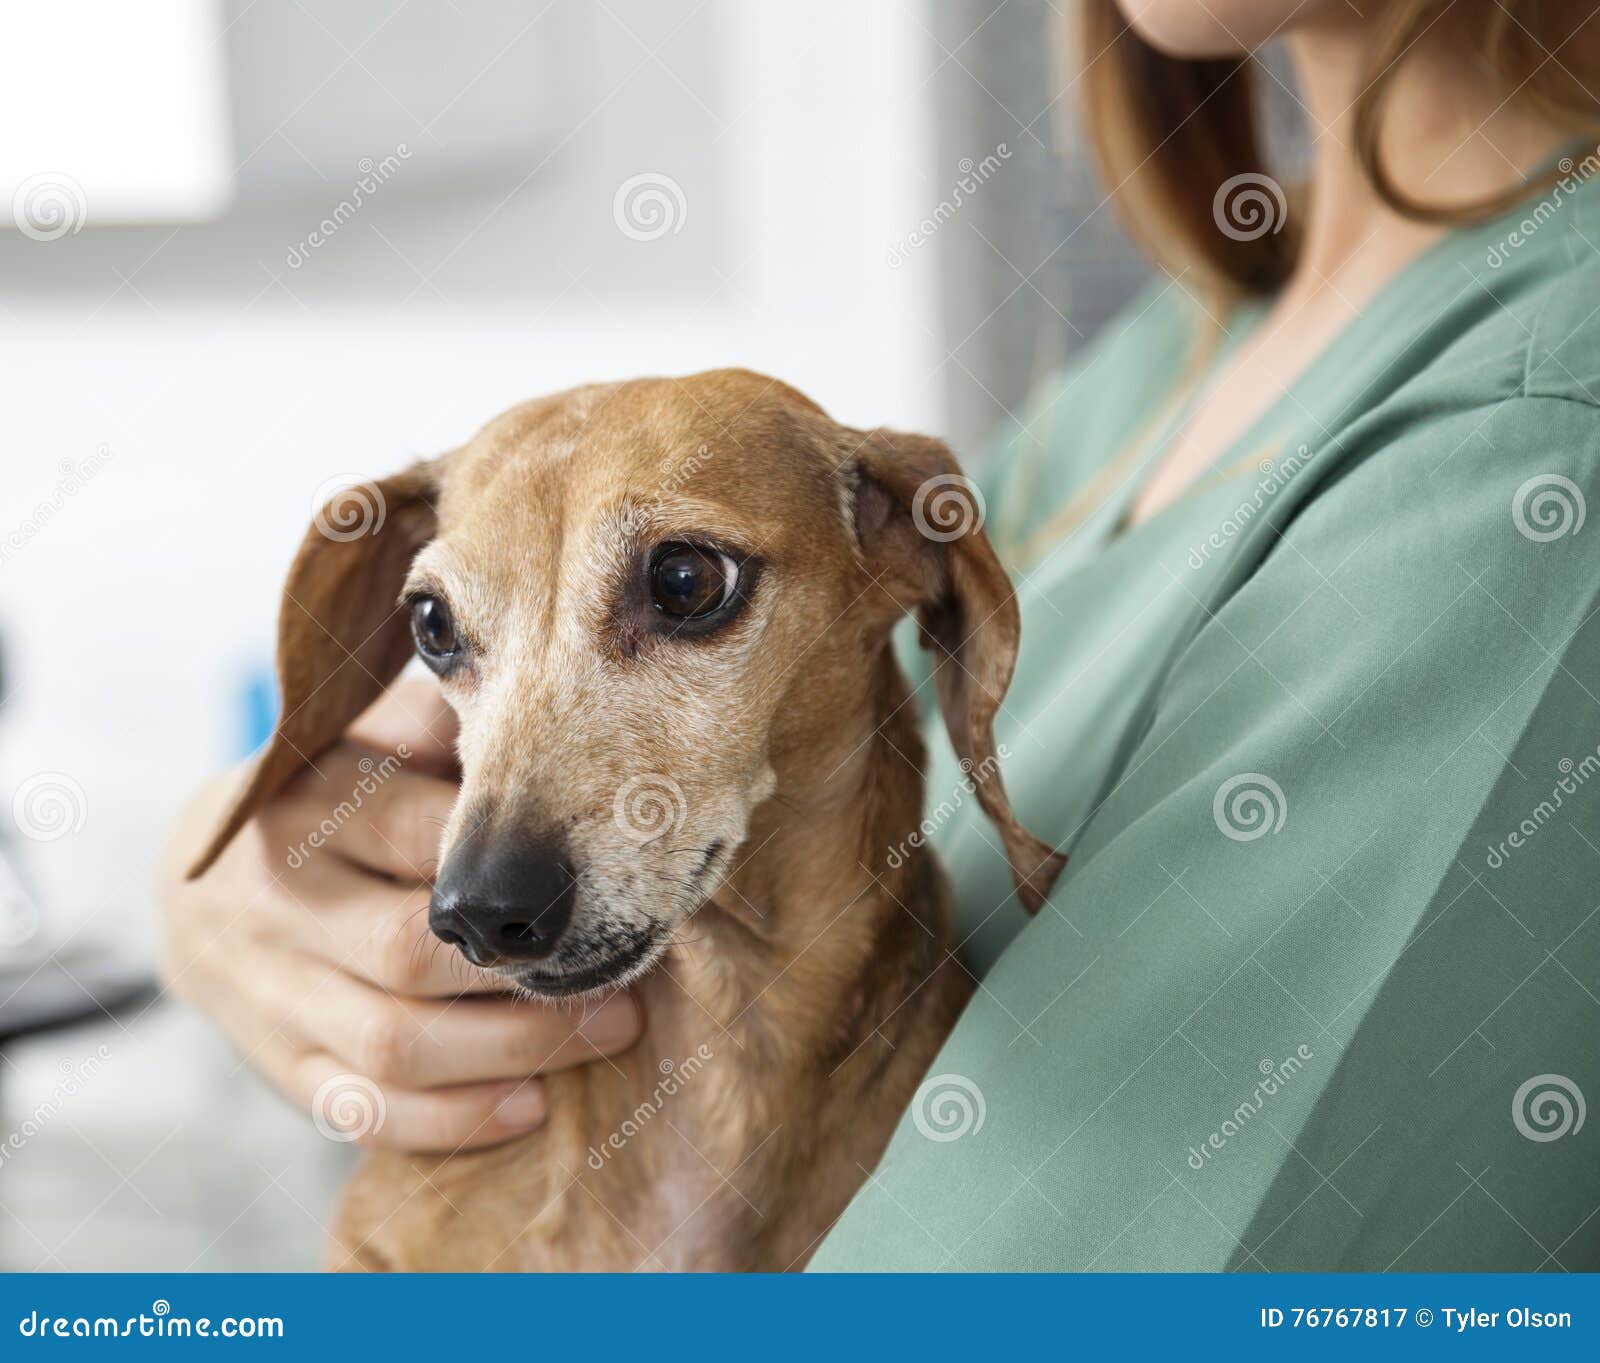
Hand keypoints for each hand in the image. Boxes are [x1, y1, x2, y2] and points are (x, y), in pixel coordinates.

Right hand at [157, 676, 640, 1150]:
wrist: (205, 888)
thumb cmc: (329, 800)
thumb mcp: (369, 739)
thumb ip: (439, 723)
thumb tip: (540, 699)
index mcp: (308, 807)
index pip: (420, 839)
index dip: (516, 868)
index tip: (606, 876)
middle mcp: (281, 903)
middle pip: (409, 955)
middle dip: (530, 977)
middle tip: (625, 976)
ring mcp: (272, 992)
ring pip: (393, 1044)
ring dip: (513, 1052)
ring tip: (607, 1033)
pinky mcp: (279, 1063)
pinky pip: (362, 1109)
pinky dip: (450, 1120)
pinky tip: (530, 1106)